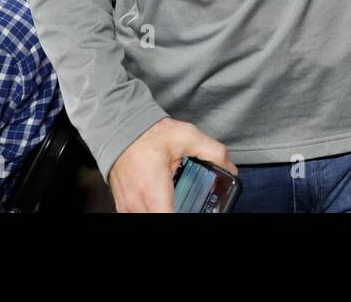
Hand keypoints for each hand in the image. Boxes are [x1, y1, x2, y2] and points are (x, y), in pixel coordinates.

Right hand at [108, 117, 236, 212]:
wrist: (120, 129)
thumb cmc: (148, 134)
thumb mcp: (187, 136)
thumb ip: (213, 152)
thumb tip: (230, 169)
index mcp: (153, 189)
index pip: (170, 218)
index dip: (187, 217)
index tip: (199, 211)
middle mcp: (137, 203)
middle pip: (161, 222)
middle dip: (180, 212)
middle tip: (193, 205)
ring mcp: (128, 208)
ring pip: (150, 220)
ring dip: (167, 212)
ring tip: (180, 203)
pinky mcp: (124, 208)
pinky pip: (141, 217)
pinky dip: (155, 211)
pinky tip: (167, 203)